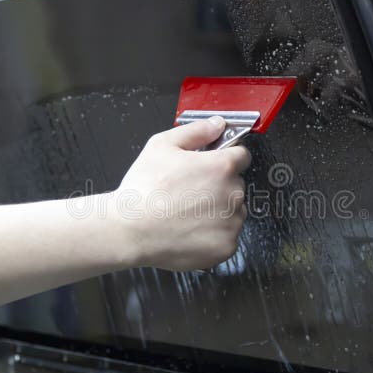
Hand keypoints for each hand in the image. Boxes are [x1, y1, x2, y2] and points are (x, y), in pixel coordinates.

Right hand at [113, 117, 250, 270]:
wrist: (130, 229)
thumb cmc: (144, 190)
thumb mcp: (163, 145)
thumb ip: (196, 131)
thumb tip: (216, 125)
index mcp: (222, 167)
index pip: (242, 156)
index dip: (226, 158)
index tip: (214, 166)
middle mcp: (232, 194)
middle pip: (236, 185)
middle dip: (218, 186)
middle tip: (190, 192)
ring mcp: (231, 223)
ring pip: (233, 212)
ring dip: (218, 211)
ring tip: (187, 213)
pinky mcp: (226, 247)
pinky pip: (226, 237)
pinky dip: (213, 236)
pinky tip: (190, 229)